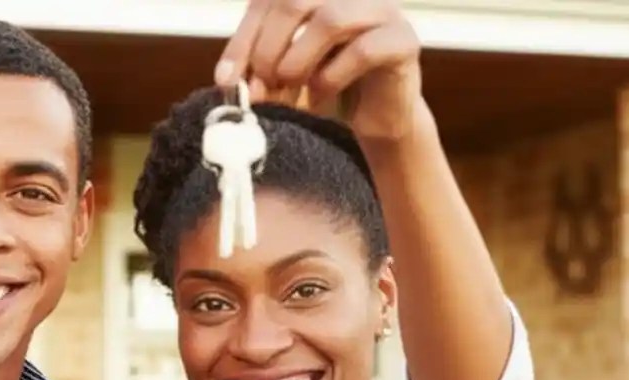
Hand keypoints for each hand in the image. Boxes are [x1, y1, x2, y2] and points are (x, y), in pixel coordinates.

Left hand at [215, 0, 424, 142]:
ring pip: (330, 20)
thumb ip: (259, 65)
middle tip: (260, 87)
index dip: (243, 38)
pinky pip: (364, 51)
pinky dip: (332, 77)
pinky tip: (320, 96)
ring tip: (289, 89)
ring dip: (298, 61)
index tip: (225, 80)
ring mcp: (380, 12)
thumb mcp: (285, 70)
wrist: (378, 118)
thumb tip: (228, 80)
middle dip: (268, 48)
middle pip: (295, 0)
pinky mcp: (403, 42)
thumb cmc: (327, 88)